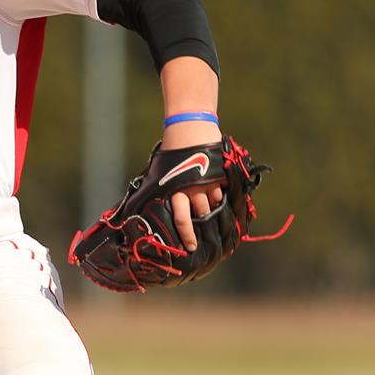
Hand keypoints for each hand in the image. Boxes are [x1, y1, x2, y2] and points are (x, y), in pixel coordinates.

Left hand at [161, 114, 221, 246]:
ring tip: (211, 208)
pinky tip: (219, 194)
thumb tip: (150, 206)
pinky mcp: (221, 173)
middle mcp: (193, 188)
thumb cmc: (172, 149)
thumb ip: (162, 188)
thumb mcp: (161, 171)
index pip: (182, 220)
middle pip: (203, 214)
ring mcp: (209, 181)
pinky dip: (221, 194)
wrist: (190, 126)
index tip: (192, 247)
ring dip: (214, 207)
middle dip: (203, 223)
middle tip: (204, 228)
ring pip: (215, 203)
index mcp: (175, 189)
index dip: (187, 236)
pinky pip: (223, 191)